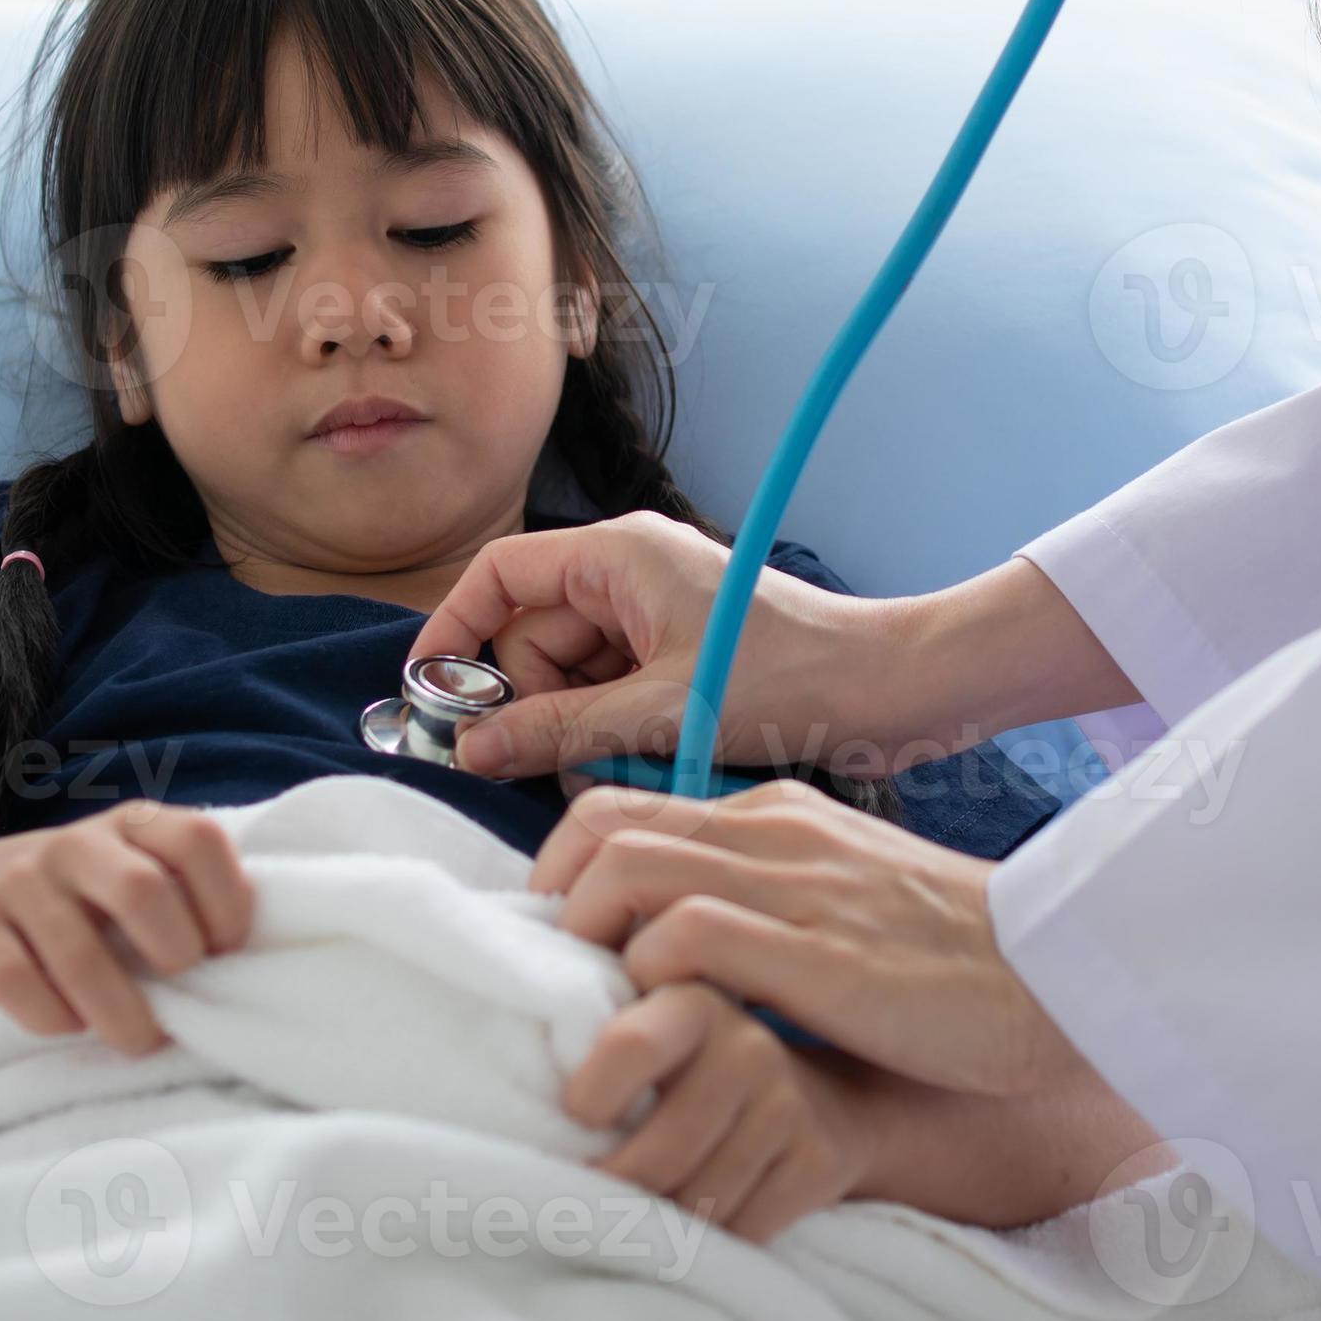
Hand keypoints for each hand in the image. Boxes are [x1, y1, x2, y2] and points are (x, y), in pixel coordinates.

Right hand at [0, 802, 254, 1053]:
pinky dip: (51, 1017)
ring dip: (120, 1013)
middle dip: (174, 955)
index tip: (228, 951)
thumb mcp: (135, 871)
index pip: (198, 840)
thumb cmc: (83, 898)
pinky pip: (14, 981)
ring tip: (140, 1039)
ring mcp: (18, 880)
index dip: (227, 900)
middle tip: (181, 994)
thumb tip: (255, 955)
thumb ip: (185, 891)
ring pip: (79, 953)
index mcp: (134, 825)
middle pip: (144, 892)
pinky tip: (71, 1026)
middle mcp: (77, 843)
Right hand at [408, 511, 916, 781]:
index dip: (454, 634)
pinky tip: (642, 764)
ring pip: (568, 678)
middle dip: (532, 705)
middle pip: (530, 639)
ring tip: (621, 766)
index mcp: (617, 555)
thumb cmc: (792, 679)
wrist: (891, 692)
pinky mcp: (678, 658)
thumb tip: (472, 748)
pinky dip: (612, 735)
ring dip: (577, 731)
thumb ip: (559, 730)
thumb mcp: (663, 710)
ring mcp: (653, 618)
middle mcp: (627, 576)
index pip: (499, 575)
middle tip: (552, 762)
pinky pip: (609, 696)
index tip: (430, 699)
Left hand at [536, 779, 1088, 1098]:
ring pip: (627, 869)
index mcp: (779, 817)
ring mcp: (794, 887)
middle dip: (552, 899)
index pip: (626, 806)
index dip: (565, 870)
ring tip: (591, 1012)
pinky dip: (646, 981)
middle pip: (604, 824)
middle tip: (552, 978)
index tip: (559, 941)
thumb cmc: (953, 959)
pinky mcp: (817, 953)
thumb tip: (678, 944)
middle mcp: (773, 835)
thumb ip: (769, 904)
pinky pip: (685, 938)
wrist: (1058, 969)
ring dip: (586, 939)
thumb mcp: (846, 902)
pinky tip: (657, 1031)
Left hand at [564, 981, 873, 1243]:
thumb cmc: (699, 1070)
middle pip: (654, 1162)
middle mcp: (746, 1048)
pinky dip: (711, 1249)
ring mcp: (787, 1106)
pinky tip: (698, 1229)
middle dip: (613, 1199)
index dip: (590, 1100)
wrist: (828, 1103)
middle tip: (589, 1207)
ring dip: (660, 1231)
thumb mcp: (654, 1029)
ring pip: (696, 1208)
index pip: (629, 1048)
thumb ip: (593, 1032)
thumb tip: (505, 1079)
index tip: (575, 1126)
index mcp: (690, 1002)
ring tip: (639, 1220)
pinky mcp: (819, 1162)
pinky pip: (743, 1234)